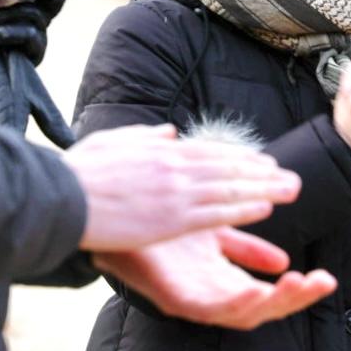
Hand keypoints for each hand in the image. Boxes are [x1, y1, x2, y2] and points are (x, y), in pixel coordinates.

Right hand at [61, 124, 302, 250]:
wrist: (61, 197)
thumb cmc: (78, 173)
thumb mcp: (113, 142)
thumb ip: (144, 137)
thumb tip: (168, 132)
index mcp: (160, 151)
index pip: (210, 152)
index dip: (239, 158)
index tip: (262, 162)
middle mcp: (173, 167)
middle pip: (227, 168)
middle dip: (261, 173)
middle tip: (289, 177)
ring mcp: (174, 193)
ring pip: (229, 189)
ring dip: (262, 190)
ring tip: (288, 191)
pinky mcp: (170, 219)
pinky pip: (216, 214)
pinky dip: (243, 210)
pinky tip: (264, 210)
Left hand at [95, 227, 336, 329]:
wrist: (105, 213)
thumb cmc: (152, 219)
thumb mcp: (207, 222)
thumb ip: (239, 232)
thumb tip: (276, 217)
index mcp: (218, 275)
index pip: (264, 290)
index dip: (294, 286)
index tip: (321, 275)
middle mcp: (208, 290)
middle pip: (261, 306)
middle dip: (295, 298)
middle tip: (324, 282)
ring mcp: (192, 296)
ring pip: (241, 314)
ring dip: (271, 303)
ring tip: (297, 286)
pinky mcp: (173, 298)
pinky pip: (209, 310)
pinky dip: (233, 304)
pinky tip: (254, 292)